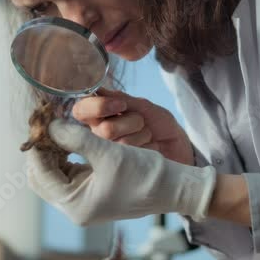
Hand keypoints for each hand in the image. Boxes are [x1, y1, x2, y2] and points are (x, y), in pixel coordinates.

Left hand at [26, 118, 216, 225]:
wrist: (175, 189)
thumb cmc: (145, 174)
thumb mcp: (108, 152)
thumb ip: (75, 138)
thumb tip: (50, 125)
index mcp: (75, 206)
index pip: (40, 174)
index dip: (37, 146)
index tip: (38, 122)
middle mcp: (75, 208)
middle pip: (42, 177)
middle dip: (42, 151)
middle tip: (46, 124)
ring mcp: (83, 202)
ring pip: (53, 174)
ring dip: (54, 151)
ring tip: (57, 126)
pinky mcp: (92, 193)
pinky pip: (69, 173)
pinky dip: (66, 155)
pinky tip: (71, 137)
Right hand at [71, 88, 194, 165]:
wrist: (178, 145)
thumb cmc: (158, 123)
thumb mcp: (142, 106)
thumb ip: (119, 98)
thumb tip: (98, 90)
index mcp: (98, 117)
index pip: (81, 110)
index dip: (98, 107)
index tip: (121, 105)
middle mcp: (98, 136)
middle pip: (105, 130)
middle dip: (131, 122)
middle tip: (142, 122)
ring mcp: (109, 155)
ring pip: (120, 144)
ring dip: (142, 135)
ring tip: (148, 136)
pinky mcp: (121, 170)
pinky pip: (132, 156)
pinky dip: (148, 148)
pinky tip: (150, 150)